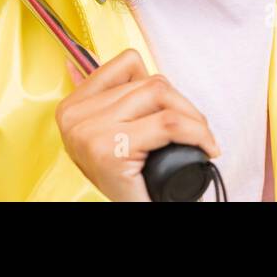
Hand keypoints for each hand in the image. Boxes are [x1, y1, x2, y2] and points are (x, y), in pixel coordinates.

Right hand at [55, 48, 221, 201]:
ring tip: (199, 138)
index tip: (172, 107)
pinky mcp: (111, 149)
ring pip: (161, 95)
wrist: (134, 212)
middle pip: (149, 82)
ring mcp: (90, 132)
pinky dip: (197, 133)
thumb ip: (112, 98)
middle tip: (194, 129)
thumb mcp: (110, 133)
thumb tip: (122, 66)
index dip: (160, 84)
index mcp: (72, 106)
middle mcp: (75, 117)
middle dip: (182, 104)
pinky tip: (205, 146)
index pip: (127, 64)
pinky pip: (170, 124)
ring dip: (193, 117)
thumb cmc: (126, 180)